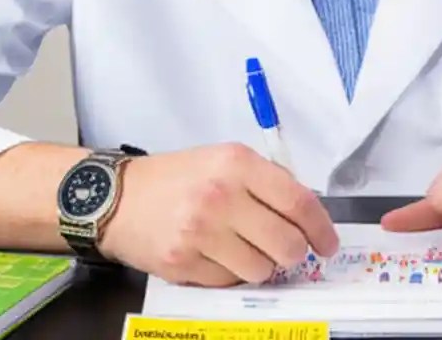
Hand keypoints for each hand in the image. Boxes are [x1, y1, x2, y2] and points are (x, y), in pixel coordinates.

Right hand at [98, 143, 339, 286]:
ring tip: (240, 249)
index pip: (299, 202)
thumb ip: (265, 181)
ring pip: (262, 270)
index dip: (322, 229)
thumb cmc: (175, 179)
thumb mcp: (222, 159)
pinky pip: (229, 281)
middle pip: (287, 244)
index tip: (327, 244)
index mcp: (237, 163)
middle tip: (285, 252)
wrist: (115, 197)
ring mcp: (201, 231)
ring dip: (260, 266)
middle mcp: (221, 195)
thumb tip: (307, 214)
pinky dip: (229, 274)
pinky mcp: (183, 262)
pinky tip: (213, 255)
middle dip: (293, 254)